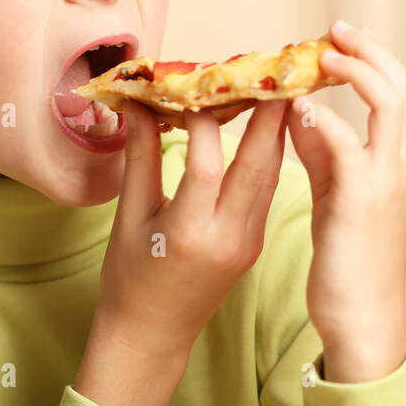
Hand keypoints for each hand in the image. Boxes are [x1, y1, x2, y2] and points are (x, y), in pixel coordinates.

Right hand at [89, 99, 288, 361]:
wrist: (152, 335)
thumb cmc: (130, 278)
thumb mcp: (129, 216)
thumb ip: (140, 158)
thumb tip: (141, 105)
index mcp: (189, 233)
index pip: (207, 165)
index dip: (204, 124)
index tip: (195, 90)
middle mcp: (228, 236)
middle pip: (258, 164)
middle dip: (268, 115)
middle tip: (271, 71)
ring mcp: (248, 240)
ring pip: (271, 174)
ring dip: (276, 130)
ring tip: (275, 87)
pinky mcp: (256, 241)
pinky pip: (267, 190)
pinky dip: (269, 156)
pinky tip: (267, 127)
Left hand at [284, 21, 405, 382]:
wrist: (362, 315)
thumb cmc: (350, 257)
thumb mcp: (336, 192)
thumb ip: (323, 150)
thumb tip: (301, 108)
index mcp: (404, 159)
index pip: (400, 90)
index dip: (374, 57)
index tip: (343, 37)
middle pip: (401, 85)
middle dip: (368, 50)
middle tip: (334, 30)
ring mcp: (389, 180)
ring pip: (389, 102)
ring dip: (353, 70)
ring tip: (321, 54)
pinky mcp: (362, 200)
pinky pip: (347, 144)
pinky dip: (324, 118)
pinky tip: (298, 107)